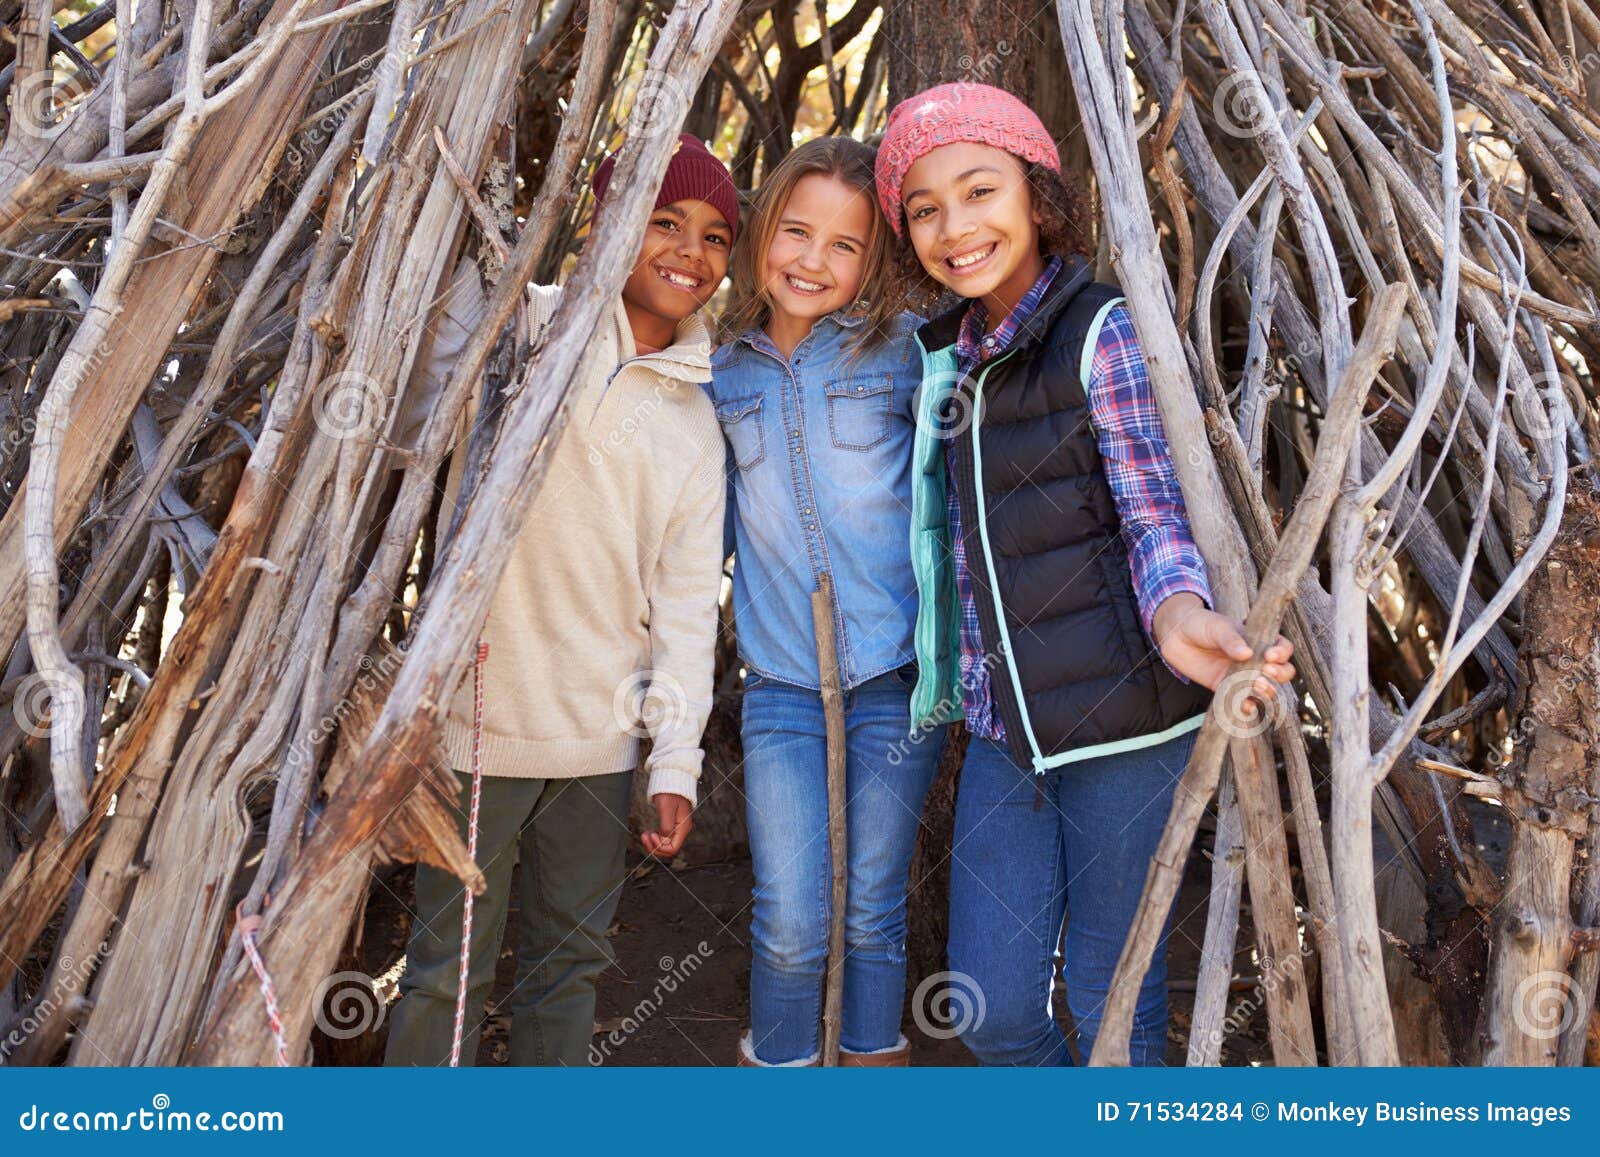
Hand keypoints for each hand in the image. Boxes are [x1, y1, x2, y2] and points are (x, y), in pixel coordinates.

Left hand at [642, 793, 693, 858]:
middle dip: (654, 846)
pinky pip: (662, 838)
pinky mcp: (669, 824)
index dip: (660, 846)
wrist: (671, 780)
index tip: (652, 834)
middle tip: (644, 836)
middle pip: (668, 849)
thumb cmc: (670, 792)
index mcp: (683, 827)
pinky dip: (654, 838)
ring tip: (644, 835)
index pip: (673, 848)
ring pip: (664, 845)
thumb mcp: (666, 808)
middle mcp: (680, 830)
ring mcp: (675, 828)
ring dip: (652, 843)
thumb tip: (663, 840)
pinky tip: (648, 833)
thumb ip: (666, 826)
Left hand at [1152, 593, 1295, 715]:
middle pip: (1282, 672)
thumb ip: (1231, 640)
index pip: (1283, 649)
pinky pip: (1242, 701)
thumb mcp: (1218, 627)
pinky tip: (1245, 706)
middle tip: (1266, 672)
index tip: (1269, 656)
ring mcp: (1242, 675)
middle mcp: (1255, 660)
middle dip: (1280, 675)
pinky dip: (1247, 707)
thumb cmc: (1202, 625)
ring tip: (1256, 686)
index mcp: (1259, 641)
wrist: (1177, 635)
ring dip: (1267, 692)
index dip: (1282, 654)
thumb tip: (1246, 653)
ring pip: (1266, 689)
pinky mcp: (1226, 688)